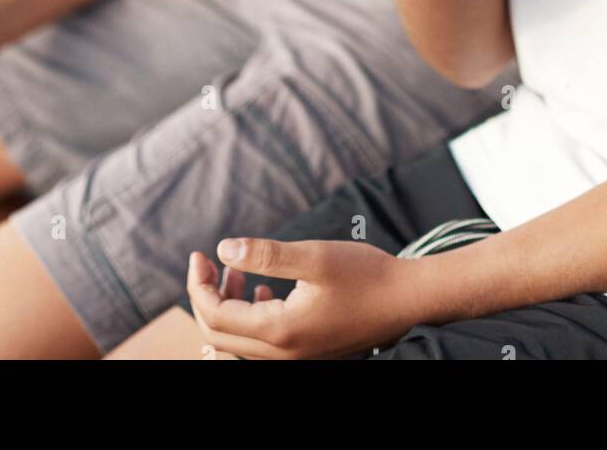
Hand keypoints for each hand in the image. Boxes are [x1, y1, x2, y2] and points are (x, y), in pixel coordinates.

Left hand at [186, 237, 419, 359]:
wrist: (407, 300)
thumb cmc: (366, 275)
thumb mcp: (313, 255)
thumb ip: (266, 255)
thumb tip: (223, 249)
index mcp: (280, 331)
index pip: (215, 316)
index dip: (199, 285)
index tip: (198, 254)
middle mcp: (283, 354)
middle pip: (219, 335)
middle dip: (207, 296)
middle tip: (208, 261)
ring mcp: (295, 356)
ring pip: (238, 341)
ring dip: (228, 306)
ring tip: (236, 270)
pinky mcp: (306, 350)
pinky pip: (261, 343)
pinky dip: (249, 316)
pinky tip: (262, 289)